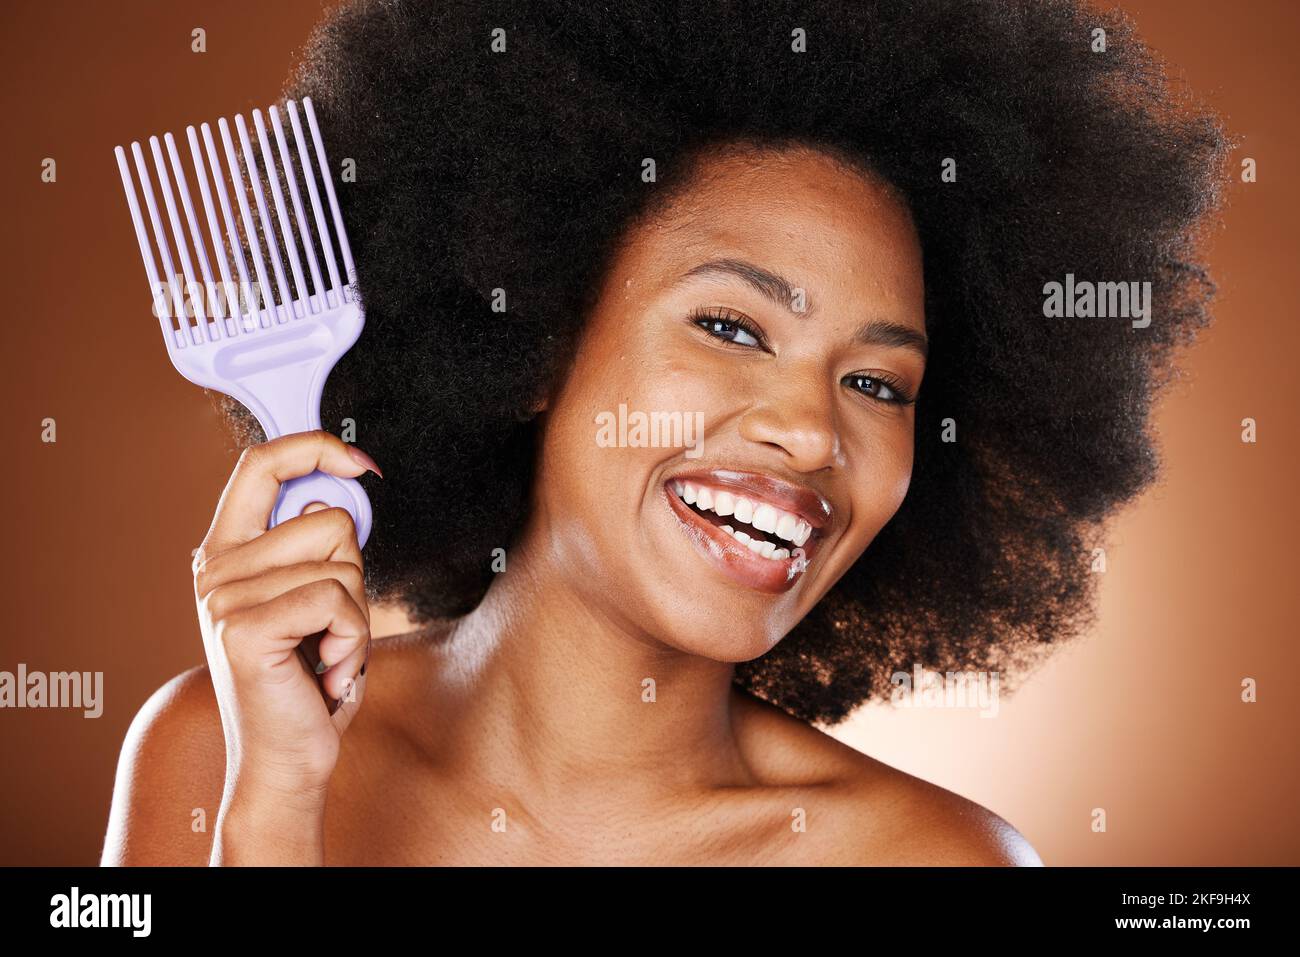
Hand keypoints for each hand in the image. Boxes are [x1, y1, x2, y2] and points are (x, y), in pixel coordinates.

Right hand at [191, 431, 380, 818]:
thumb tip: (326, 498)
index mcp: (228, 553)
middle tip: (330, 627)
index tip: (361, 462)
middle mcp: (216, 570)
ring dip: (356, 618)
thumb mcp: (315, 599)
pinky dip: (352, 639)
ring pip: (342, 564)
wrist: (286, 761)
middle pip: (329, 519)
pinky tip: (326, 671)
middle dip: (355, 574)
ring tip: (326, 655)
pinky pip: (337, 600)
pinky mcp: (244, 629)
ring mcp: (224, 599)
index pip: (259, 465)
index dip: (314, 448)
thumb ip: (313, 548)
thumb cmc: (308, 680)